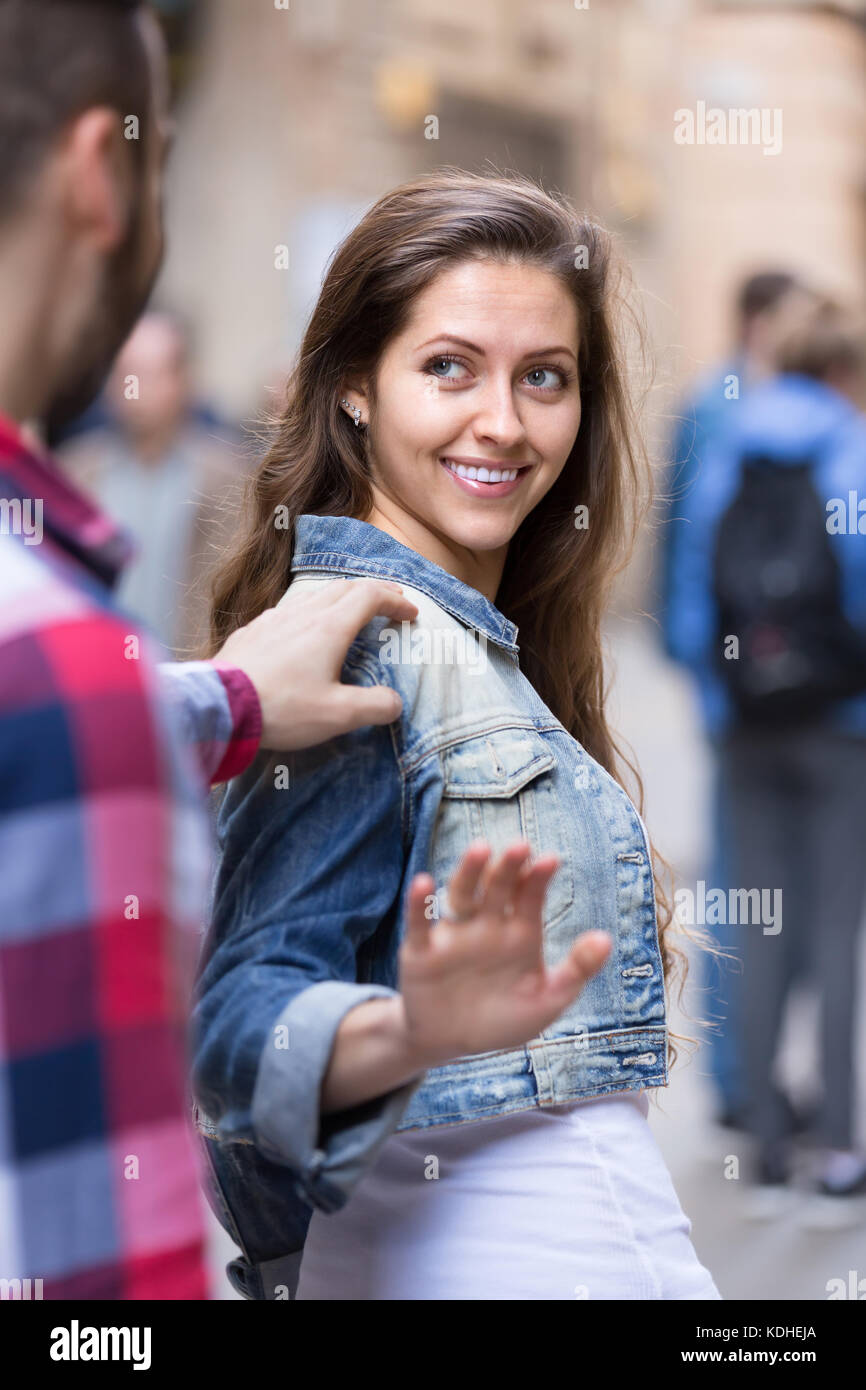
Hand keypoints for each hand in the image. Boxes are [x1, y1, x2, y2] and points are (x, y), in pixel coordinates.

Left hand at [212, 579, 417, 749]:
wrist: (221, 706)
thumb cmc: (282, 708)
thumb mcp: (338, 715)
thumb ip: (374, 707)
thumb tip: (394, 703)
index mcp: (329, 628)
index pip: (370, 597)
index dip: (395, 600)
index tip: (410, 612)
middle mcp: (303, 614)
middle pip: (345, 587)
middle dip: (373, 591)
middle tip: (389, 601)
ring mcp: (274, 619)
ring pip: (314, 595)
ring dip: (341, 597)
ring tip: (350, 611)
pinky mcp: (252, 631)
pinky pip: (288, 610)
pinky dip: (309, 611)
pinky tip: (302, 629)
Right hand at [397, 841, 611, 1067]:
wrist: (451, 1044)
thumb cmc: (503, 1019)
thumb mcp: (546, 1000)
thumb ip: (576, 970)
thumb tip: (606, 938)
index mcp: (519, 933)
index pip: (530, 897)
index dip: (538, 878)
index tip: (550, 860)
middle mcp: (487, 926)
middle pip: (497, 888)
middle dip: (508, 868)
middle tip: (520, 847)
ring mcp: (454, 936)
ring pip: (461, 896)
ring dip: (469, 873)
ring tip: (480, 849)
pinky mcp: (422, 952)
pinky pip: (419, 925)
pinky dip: (419, 904)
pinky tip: (423, 883)